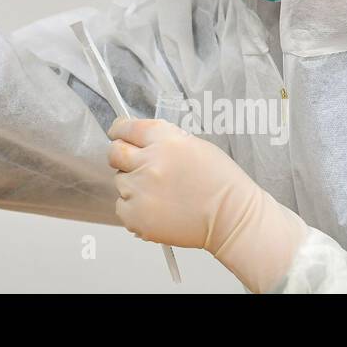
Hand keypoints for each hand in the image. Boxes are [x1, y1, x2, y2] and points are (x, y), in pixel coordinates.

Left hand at [108, 118, 308, 292]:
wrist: (232, 219)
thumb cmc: (221, 184)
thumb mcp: (195, 146)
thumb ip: (164, 140)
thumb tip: (140, 139)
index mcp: (165, 141)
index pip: (127, 128)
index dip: (119, 130)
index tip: (117, 132)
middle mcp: (149, 163)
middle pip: (115, 152)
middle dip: (122, 156)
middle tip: (136, 164)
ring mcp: (140, 190)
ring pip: (120, 181)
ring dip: (133, 184)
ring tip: (159, 193)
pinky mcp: (137, 216)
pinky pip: (122, 207)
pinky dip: (134, 208)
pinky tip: (157, 208)